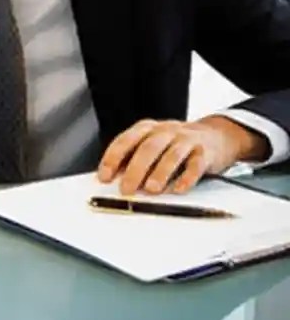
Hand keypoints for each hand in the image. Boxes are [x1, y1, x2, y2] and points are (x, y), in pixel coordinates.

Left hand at [96, 116, 269, 194]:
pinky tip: (179, 189)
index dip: (112, 159)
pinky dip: (187, 178)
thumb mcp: (152, 145)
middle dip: (135, 170)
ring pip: (171, 155)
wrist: (215, 136)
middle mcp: (165, 131)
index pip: (125, 141)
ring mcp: (186, 140)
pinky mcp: (205, 152)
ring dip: (159, 173)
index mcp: (146, 129)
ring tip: (151, 190)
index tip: (104, 177)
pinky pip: (196, 164)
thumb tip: (113, 180)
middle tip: (126, 189)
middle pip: (148, 148)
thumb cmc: (175, 144)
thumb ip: (134, 159)